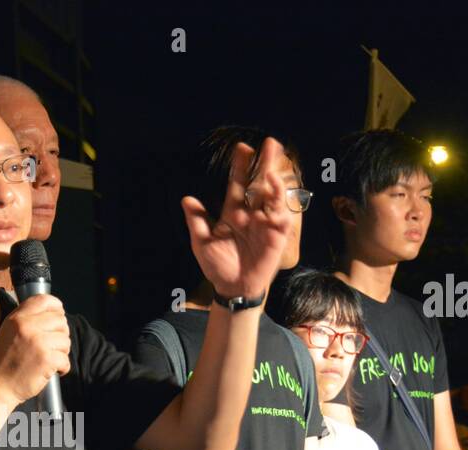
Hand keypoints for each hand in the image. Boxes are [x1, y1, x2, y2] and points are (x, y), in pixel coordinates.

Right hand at [0, 294, 70, 404]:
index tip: (58, 316)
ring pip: (65, 340)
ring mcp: (38, 341)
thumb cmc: (2, 363)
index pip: (44, 300)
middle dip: (60, 335)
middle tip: (51, 347)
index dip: (56, 307)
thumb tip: (52, 314)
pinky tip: (51, 371)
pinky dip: (62, 368)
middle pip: (60, 320)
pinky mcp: (46, 358)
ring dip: (61, 352)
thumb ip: (25, 320)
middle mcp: (27, 326)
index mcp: (17, 318)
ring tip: (48, 360)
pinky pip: (66, 359)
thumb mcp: (8, 332)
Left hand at [181, 138, 291, 301]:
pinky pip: (281, 215)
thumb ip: (197, 221)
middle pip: (259, 183)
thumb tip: (186, 199)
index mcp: (232, 212)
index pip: (238, 184)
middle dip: (265, 163)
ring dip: (274, 179)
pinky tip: (275, 189)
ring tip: (272, 163)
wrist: (232, 287)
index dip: (240, 167)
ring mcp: (264, 223)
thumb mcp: (202, 243)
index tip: (242, 148)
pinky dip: (280, 202)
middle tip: (270, 143)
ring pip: (272, 196)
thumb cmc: (217, 266)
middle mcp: (250, 214)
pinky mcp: (276, 235)